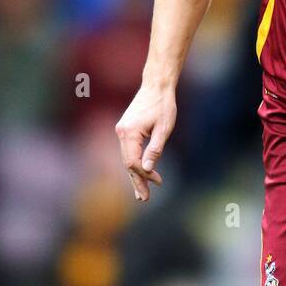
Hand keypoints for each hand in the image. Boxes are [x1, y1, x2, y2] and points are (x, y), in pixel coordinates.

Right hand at [115, 83, 175, 201]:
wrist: (156, 86)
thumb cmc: (163, 105)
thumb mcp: (164, 129)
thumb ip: (155, 149)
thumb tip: (148, 170)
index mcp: (129, 132)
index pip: (132, 162)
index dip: (144, 175)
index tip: (158, 182)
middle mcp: (121, 132)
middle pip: (127, 163)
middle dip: (137, 181)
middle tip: (144, 199)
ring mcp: (121, 131)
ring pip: (126, 158)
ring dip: (135, 175)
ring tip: (141, 193)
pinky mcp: (125, 130)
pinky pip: (128, 152)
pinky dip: (134, 164)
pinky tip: (140, 174)